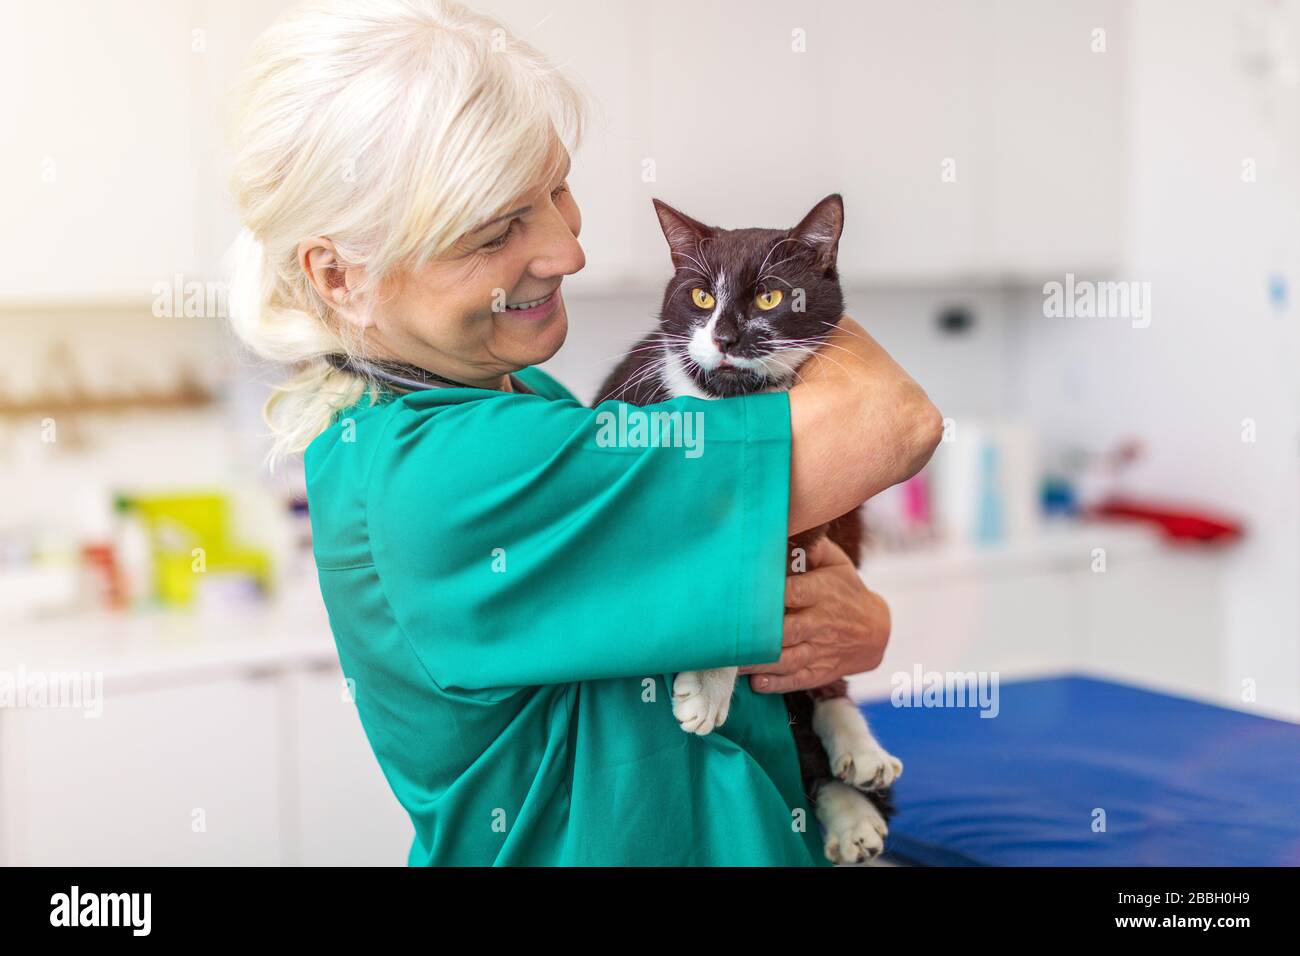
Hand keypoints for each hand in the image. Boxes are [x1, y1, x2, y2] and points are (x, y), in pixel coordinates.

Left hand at [739, 536, 890, 693]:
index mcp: (821, 592)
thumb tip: (787, 524)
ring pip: (788, 658)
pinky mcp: (818, 671)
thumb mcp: (836, 563)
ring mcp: (820, 650)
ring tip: (732, 662)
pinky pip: (796, 680)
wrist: (875, 630)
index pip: (794, 592)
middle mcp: (820, 622)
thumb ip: (812, 547)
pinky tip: (755, 683)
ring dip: (760, 662)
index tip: (741, 595)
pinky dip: (776, 683)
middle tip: (725, 633)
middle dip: (758, 633)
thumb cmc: (845, 589)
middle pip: (787, 629)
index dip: (769, 595)